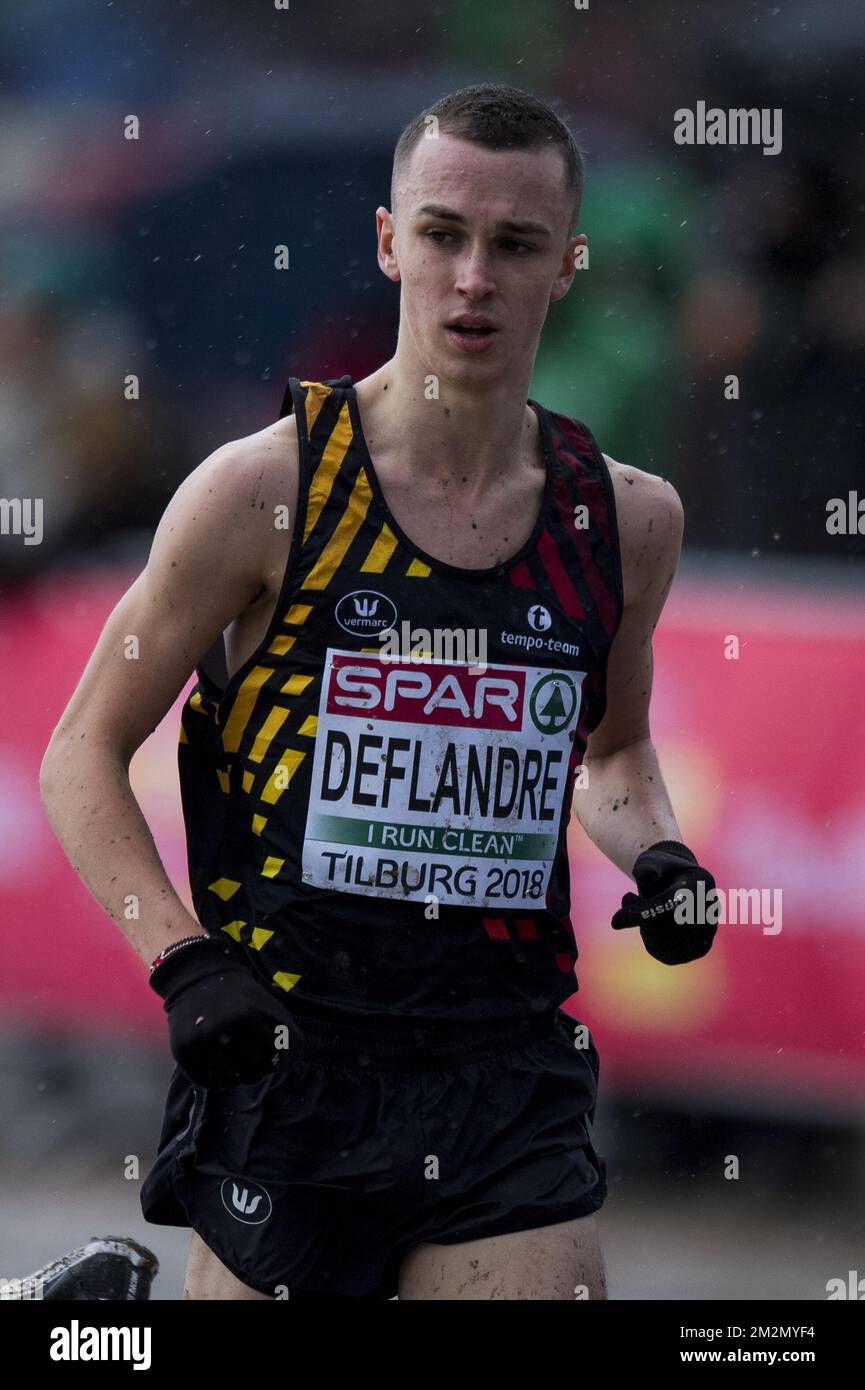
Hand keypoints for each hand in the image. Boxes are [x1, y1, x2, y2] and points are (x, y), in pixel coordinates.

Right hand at [149, 936, 286, 1086]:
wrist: (196, 977)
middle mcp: (217, 1031)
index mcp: (243, 1017)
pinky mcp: (181, 1050)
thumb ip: (285, 1030)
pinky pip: (203, 1080)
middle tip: (258, 1064)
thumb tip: (292, 1063)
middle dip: (259, 1069)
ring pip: (227, 1080)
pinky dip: (216, 1081)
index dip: (275, 1055)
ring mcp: (197, 1042)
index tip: (273, 1054)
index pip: (269, 1052)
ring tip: (241, 1069)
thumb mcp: (267, 1003)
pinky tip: (224, 1072)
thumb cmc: (238, 993)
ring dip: (238, 1079)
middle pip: (249, 1069)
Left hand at [611, 840, 717, 964]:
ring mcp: (708, 931)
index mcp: (700, 883)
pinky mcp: (699, 949)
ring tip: (646, 908)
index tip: (615, 922)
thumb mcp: (651, 861)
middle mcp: (710, 909)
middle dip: (640, 917)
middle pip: (666, 928)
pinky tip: (653, 925)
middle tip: (629, 899)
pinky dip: (651, 941)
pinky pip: (665, 954)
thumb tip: (644, 874)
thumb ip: (647, 867)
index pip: (670, 905)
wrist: (679, 882)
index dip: (642, 914)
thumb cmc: (661, 870)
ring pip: (664, 944)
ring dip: (645, 929)